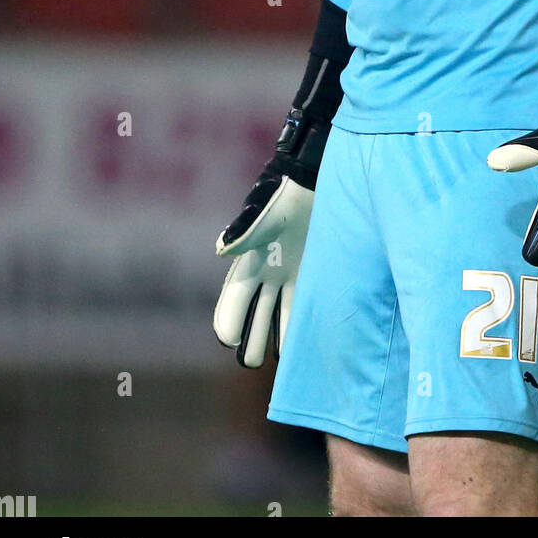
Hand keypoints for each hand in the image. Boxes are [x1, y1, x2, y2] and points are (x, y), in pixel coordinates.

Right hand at [213, 49, 342, 367]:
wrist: (314, 175)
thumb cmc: (286, 190)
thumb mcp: (265, 210)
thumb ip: (244, 228)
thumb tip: (222, 248)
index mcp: (249, 260)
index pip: (232, 299)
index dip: (228, 320)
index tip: (228, 340)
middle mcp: (266, 271)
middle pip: (252, 313)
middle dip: (250, 337)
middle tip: (250, 361)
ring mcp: (288, 272)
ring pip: (276, 313)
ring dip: (275, 336)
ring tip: (276, 362)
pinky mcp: (311, 269)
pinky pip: (303, 303)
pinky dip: (301, 323)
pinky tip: (309, 342)